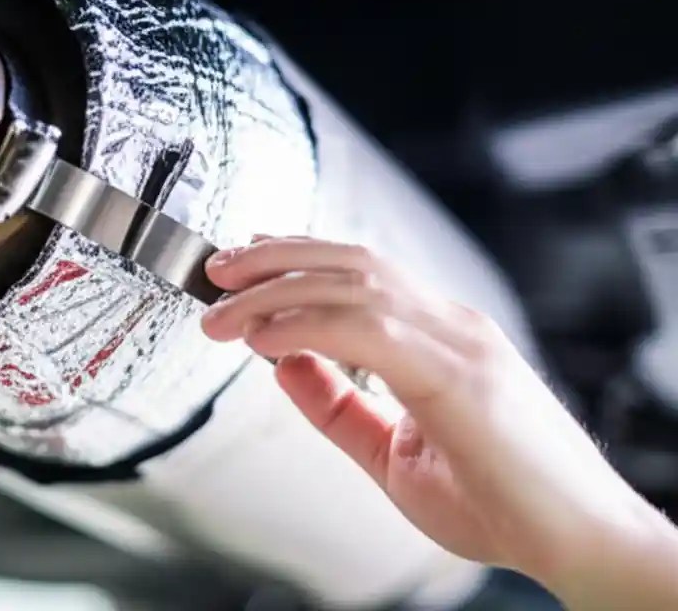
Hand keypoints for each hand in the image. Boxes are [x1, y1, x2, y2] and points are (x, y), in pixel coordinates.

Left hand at [200, 238, 677, 603]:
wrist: (579, 540)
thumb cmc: (499, 503)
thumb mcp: (391, 453)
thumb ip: (338, 408)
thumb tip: (283, 366)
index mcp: (442, 337)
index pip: (360, 273)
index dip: (296, 261)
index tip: (244, 267)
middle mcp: (452, 325)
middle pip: (350, 261)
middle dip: (276, 257)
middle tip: (217, 267)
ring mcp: (461, 342)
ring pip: (353, 283)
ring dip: (278, 286)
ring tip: (223, 300)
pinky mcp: (461, 374)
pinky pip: (367, 330)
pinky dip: (306, 326)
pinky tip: (262, 337)